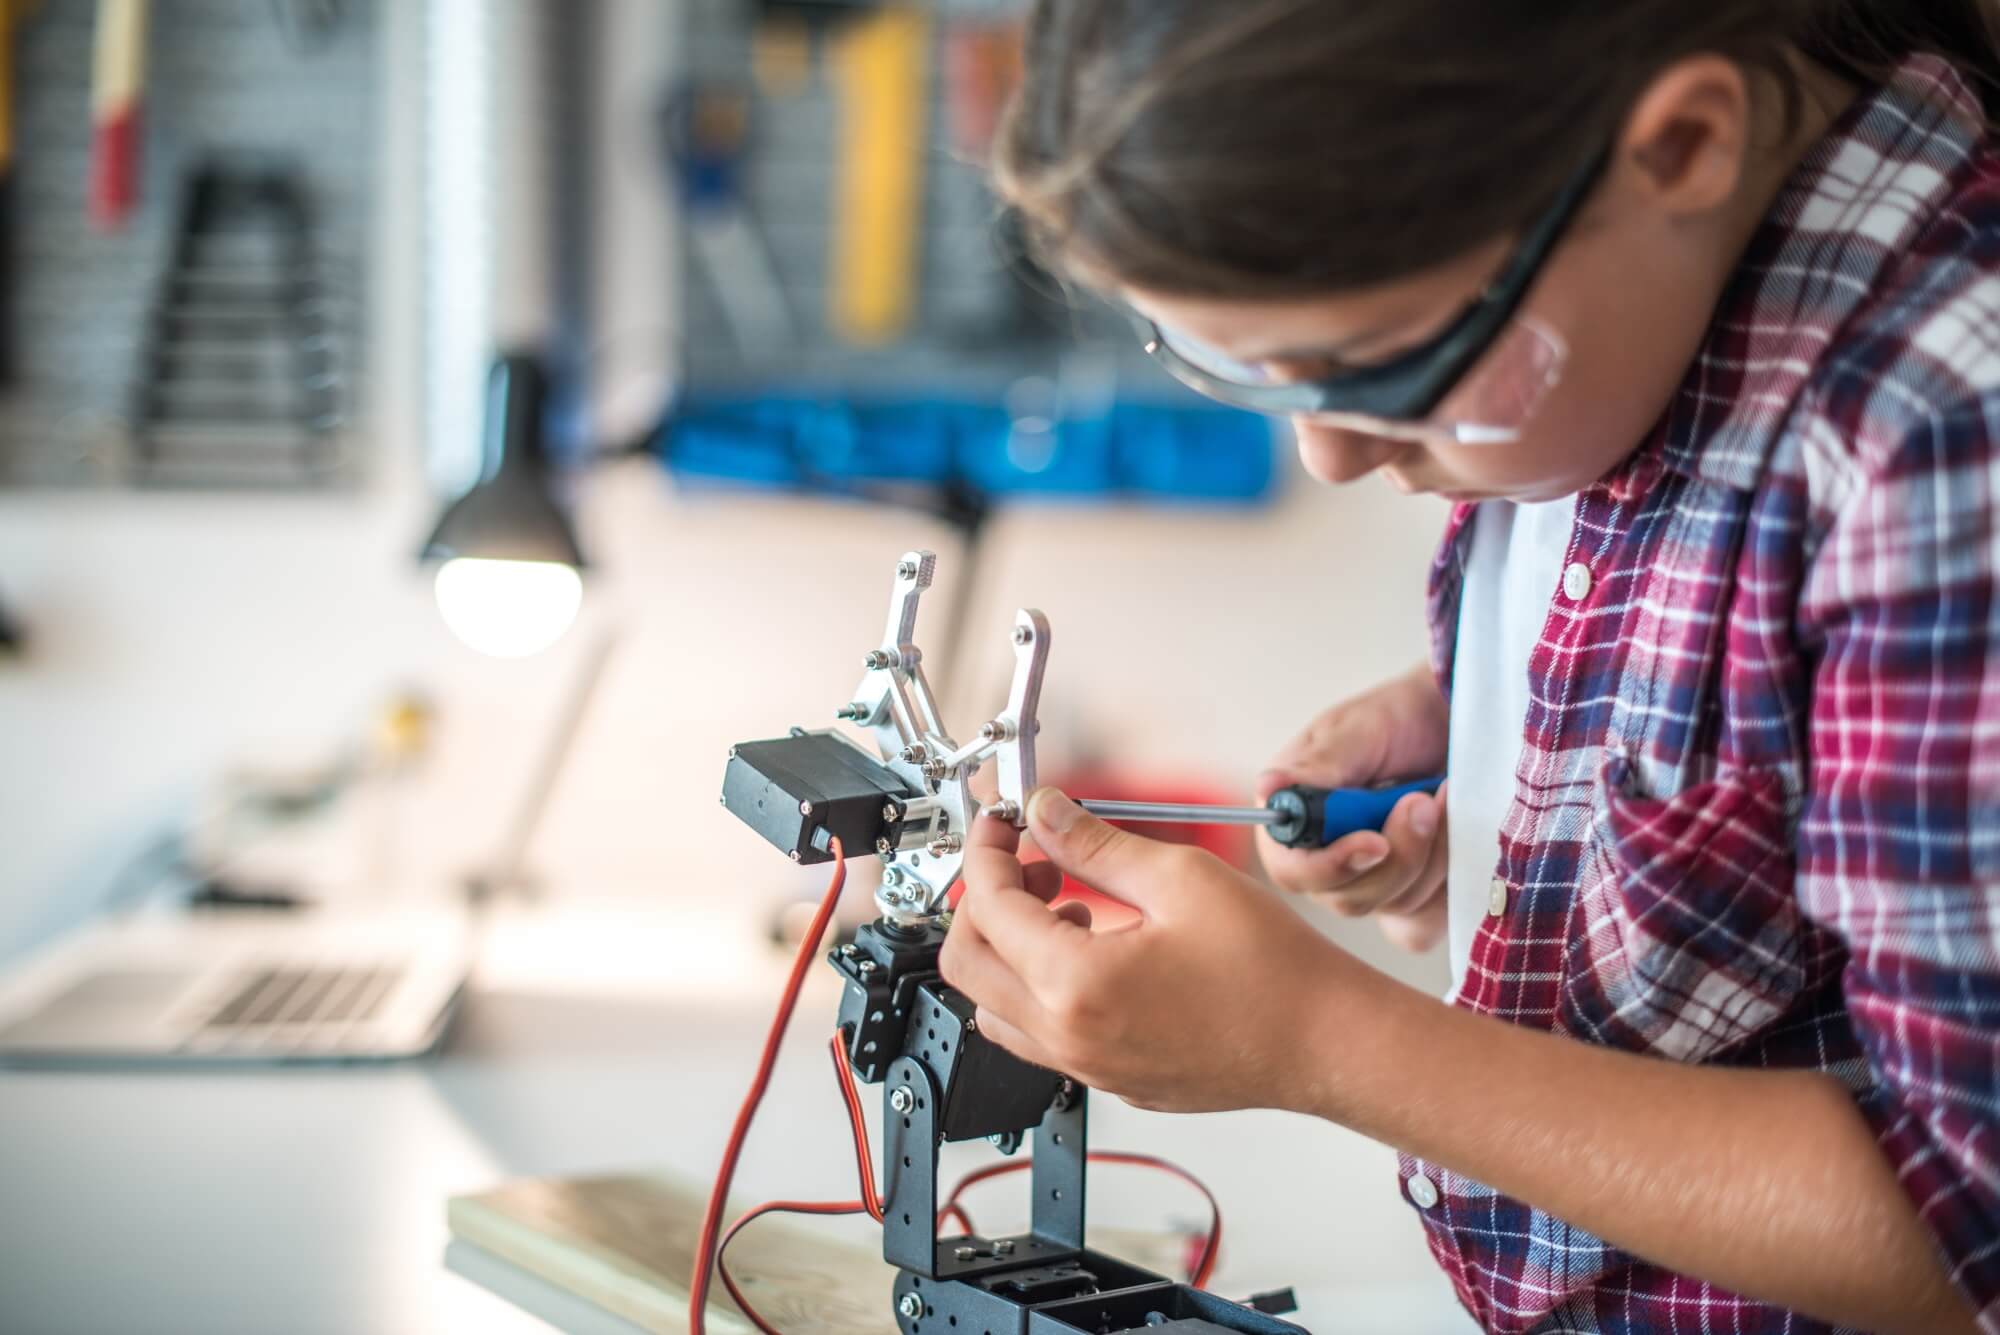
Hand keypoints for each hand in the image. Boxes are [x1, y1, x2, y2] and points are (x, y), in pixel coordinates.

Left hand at [939, 789, 1364, 1113]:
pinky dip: (1041, 987)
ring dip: (1010, 950)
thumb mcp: (1180, 880)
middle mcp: (1070, 1038)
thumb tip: (1046, 815)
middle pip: (966, 965)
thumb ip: (1096, 846)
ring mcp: (1088, 1067)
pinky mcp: (1110, 1079)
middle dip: (985, 901)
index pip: (988, 908)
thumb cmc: (1273, 972)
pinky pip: (1040, 1035)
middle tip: (1030, 862)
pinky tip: (1096, 950)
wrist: (1325, 1041)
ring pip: (995, 1008)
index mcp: (1077, 984)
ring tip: (1069, 907)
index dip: (985, 853)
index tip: (1001, 825)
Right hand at [1256, 661, 1450, 950]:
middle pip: (1348, 898)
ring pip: (1394, 907)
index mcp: (1296, 818)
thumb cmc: (1398, 717)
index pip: (1292, 869)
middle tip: (1424, 801)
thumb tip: (1270, 789)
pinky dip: (1450, 879)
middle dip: (1399, 856)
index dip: (1329, 867)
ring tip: (1445, 799)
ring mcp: (1373, 882)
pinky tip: (1456, 833)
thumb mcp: (1359, 730)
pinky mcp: (1414, 895)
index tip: (1375, 842)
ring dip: (1432, 856)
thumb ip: (1321, 764)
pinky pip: (1427, 918)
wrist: (1455, 720)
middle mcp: (1328, 858)